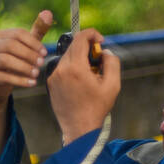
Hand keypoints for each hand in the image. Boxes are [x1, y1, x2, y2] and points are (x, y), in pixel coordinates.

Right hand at [0, 10, 53, 112]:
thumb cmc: (13, 63)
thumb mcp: (25, 47)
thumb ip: (36, 32)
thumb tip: (48, 13)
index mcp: (1, 35)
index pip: (18, 33)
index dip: (33, 42)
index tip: (45, 53)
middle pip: (11, 45)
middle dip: (28, 54)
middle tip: (41, 63)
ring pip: (5, 60)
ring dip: (24, 67)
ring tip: (37, 74)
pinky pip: (4, 77)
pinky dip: (20, 80)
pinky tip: (32, 83)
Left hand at [46, 28, 120, 144]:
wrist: (79, 129)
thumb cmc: (96, 109)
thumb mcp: (113, 85)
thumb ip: (112, 62)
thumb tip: (105, 52)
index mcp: (75, 68)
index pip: (80, 38)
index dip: (92, 34)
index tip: (100, 40)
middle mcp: (61, 70)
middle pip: (73, 46)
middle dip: (87, 47)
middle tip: (98, 59)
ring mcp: (54, 77)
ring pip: (67, 56)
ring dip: (79, 58)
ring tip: (90, 73)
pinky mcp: (51, 84)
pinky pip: (62, 68)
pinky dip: (72, 68)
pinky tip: (81, 81)